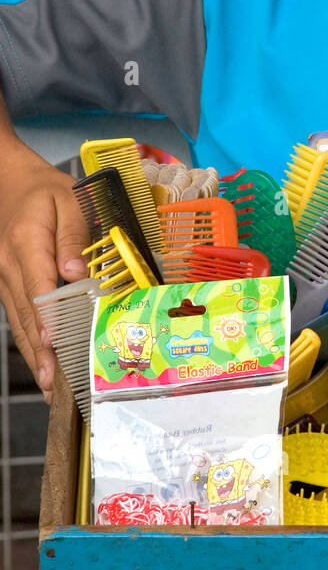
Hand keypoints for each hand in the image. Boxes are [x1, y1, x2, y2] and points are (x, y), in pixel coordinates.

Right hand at [0, 145, 90, 399]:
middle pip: (26, 315)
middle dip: (42, 352)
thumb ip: (74, 235)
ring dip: (35, 355)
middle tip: (57, 384)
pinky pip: (17, 317)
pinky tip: (43, 364)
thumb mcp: (68, 199)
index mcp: (27, 242)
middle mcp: (10, 266)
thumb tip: (78, 273)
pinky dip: (30, 343)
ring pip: (19, 322)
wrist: (9, 182)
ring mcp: (4, 278)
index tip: (54, 344)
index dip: (47, 319)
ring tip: (52, 387)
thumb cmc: (45, 191)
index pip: (38, 287)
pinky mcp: (8, 285)